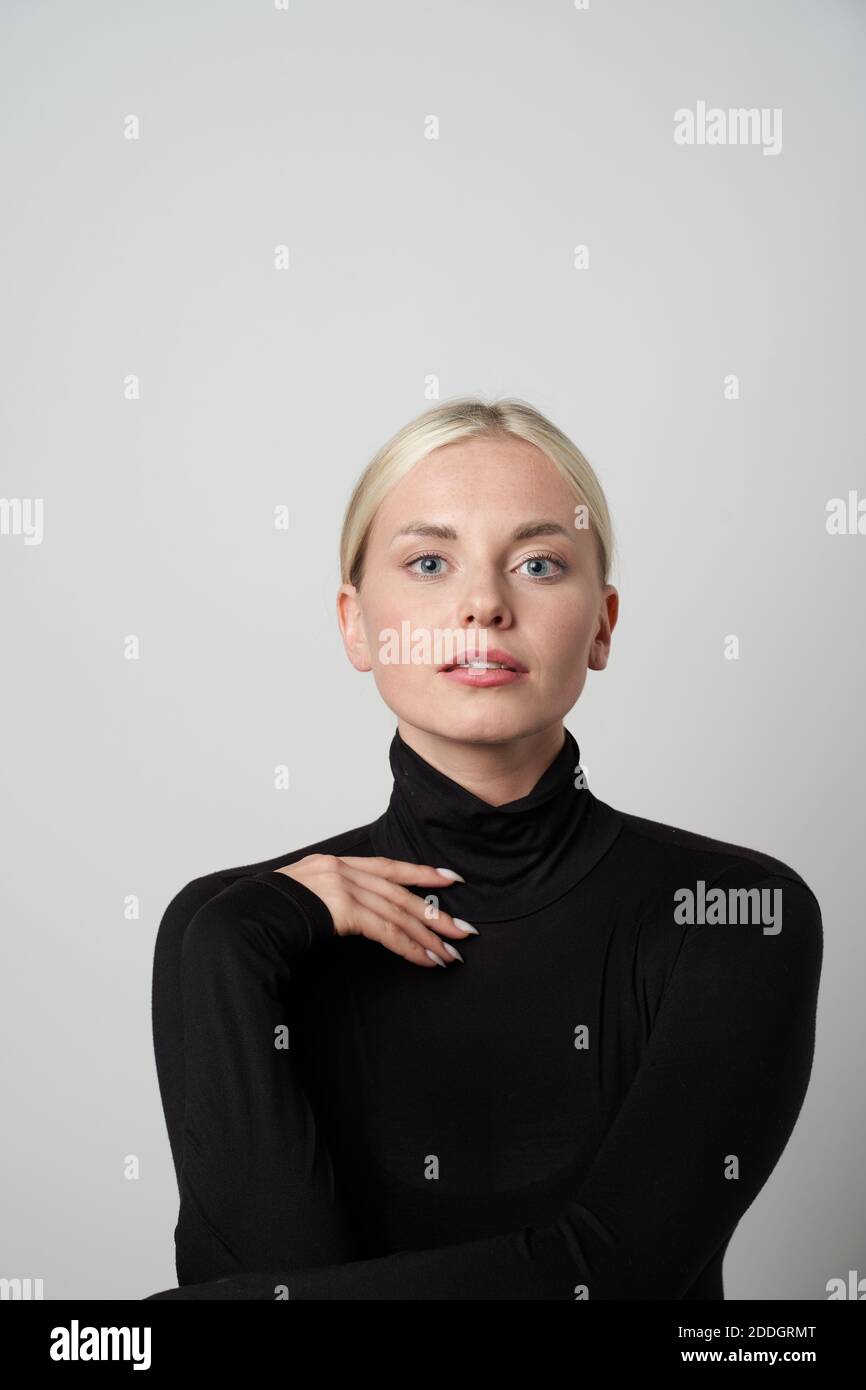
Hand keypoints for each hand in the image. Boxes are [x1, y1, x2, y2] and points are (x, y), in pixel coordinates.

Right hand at [273, 854, 476, 966]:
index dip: (419, 873)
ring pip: (398, 913)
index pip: (386, 866)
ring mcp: (342, 887)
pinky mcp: (343, 908)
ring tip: (450, 954)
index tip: (448, 880)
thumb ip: (325, 896)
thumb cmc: (265, 913)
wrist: (242, 917)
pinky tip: (427, 960)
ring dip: (427, 937)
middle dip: (435, 913)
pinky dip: (410, 946)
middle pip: (400, 892)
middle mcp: (341, 870)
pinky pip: (386, 931)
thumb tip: (344, 912)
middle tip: (464, 930)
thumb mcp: (299, 893)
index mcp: (333, 864)